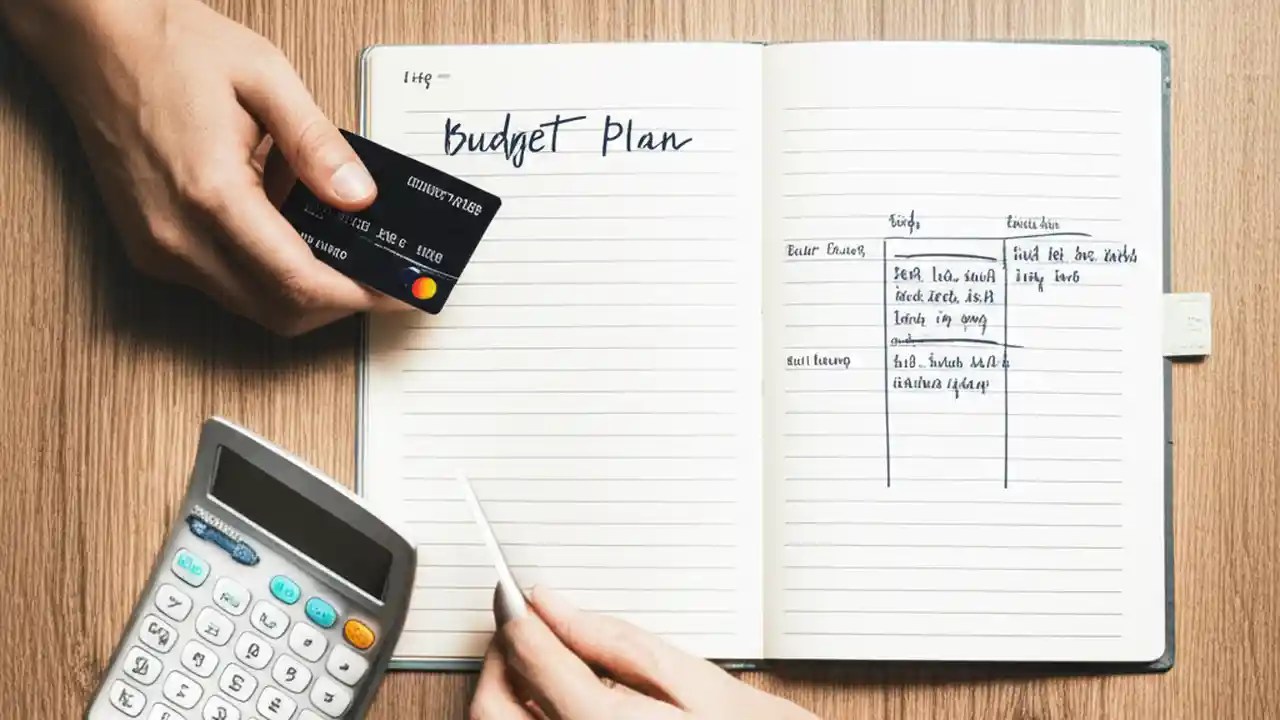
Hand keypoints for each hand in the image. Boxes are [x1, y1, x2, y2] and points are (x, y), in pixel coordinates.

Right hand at [2, 0, 405, 334]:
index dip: (357, 295)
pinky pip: (225, 285)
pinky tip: (288, 230)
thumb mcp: (266, 77)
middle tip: (382, 278)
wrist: (95, 39)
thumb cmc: (169, 47)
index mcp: (209, 194)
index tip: (397, 291)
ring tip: (341, 247)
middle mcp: (176, 237)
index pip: (298, 281)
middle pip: (279, 311)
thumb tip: (361, 199)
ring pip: (253, 306)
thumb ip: (319, 145)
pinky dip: (268, 274)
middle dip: (339, 303)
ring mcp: (158, 249)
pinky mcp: (151, 248)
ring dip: (304, 290)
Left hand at [472, 586, 820, 719]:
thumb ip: (611, 639)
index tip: (517, 598)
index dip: (517, 617)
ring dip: (505, 693)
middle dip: (499, 659)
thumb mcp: (688, 678)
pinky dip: (524, 718)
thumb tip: (552, 606)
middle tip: (524, 629)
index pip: (530, 657)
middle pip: (492, 706)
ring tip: (540, 666)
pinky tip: (553, 704)